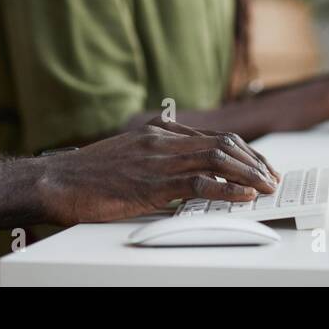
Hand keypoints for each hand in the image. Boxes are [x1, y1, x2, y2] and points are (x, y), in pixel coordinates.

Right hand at [35, 119, 281, 225]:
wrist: (57, 182)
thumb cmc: (87, 176)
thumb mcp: (127, 155)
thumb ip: (155, 155)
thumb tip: (182, 170)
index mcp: (158, 132)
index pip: (213, 136)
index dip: (242, 151)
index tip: (259, 166)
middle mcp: (162, 140)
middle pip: (222, 144)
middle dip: (253, 162)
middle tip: (271, 178)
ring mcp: (158, 160)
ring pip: (216, 158)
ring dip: (248, 173)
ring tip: (265, 187)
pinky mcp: (152, 183)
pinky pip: (198, 182)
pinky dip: (226, 188)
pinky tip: (242, 196)